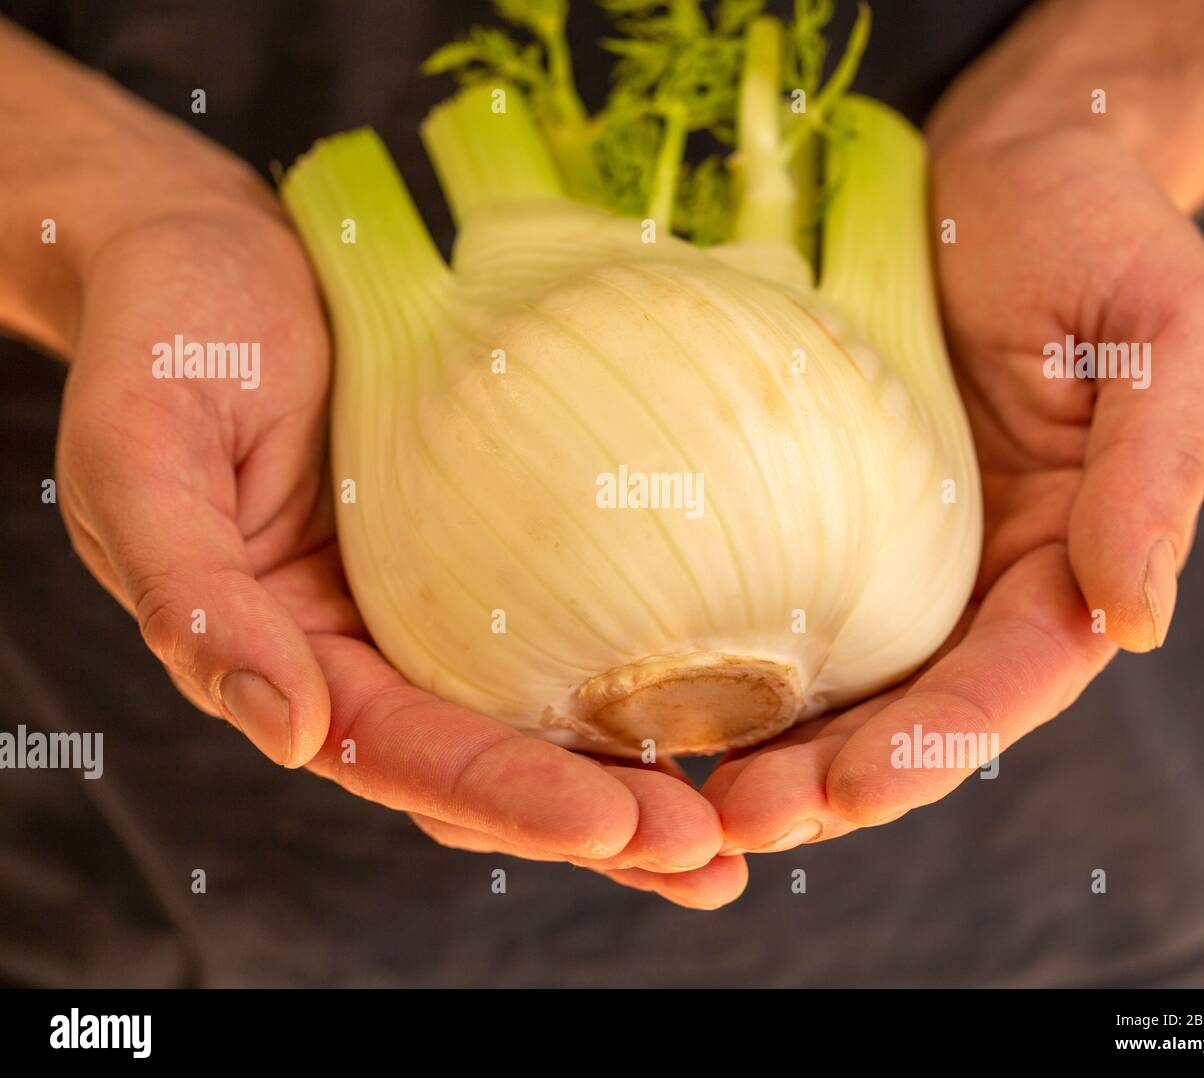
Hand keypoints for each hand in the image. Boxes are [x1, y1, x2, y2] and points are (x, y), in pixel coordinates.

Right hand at [54, 178, 740, 909]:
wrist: (218, 251)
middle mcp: (377, 648)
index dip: (503, 800)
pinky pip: (579, 613)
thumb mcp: (144, 456)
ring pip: (548, 715)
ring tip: (744, 821)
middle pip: (492, 766)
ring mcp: (446, 600)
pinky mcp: (504, 536)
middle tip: (708, 853)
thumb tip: (290, 733)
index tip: (610, 825)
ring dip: (641, 776)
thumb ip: (196, 597)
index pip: (402, 756)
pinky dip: (648, 664)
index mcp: (293, 655)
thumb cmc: (169, 339)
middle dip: (596, 824)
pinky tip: (734, 691)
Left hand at [703, 126, 1203, 851]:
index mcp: (1068, 558)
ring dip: (761, 741)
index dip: (934, 746)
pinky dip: (721, 648)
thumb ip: (1156, 475)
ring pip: (828, 674)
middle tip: (734, 820)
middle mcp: (974, 575)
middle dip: (827, 778)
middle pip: (903, 708)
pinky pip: (769, 588)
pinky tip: (654, 682)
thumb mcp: (1168, 336)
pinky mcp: (817, 501)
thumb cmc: (1098, 230)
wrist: (1003, 165)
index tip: (852, 790)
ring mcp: (889, 546)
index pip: (1008, 683)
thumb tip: (1140, 620)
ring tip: (679, 787)